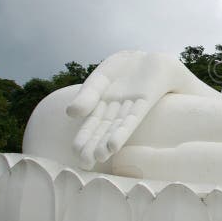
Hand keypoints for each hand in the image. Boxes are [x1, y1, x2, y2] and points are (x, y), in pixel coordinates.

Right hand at [66, 51, 183, 168]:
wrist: (150, 57)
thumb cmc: (123, 70)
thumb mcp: (99, 79)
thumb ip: (87, 95)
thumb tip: (70, 113)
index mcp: (102, 105)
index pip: (91, 125)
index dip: (83, 140)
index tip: (76, 154)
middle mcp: (117, 110)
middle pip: (104, 130)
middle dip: (93, 146)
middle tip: (85, 164)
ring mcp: (131, 105)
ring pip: (117, 127)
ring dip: (108, 142)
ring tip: (100, 156)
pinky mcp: (146, 100)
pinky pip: (133, 117)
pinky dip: (123, 130)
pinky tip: (114, 143)